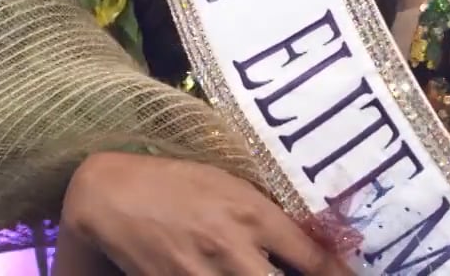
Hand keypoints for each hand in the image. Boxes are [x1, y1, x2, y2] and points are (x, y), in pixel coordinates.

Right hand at [57, 152, 350, 275]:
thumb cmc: (177, 182)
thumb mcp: (229, 184)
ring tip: (268, 274)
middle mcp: (231, 246)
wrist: (113, 194)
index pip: (309, 255)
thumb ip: (265, 210)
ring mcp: (200, 272)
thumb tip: (305, 232)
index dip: (337, 273)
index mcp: (250, 213)